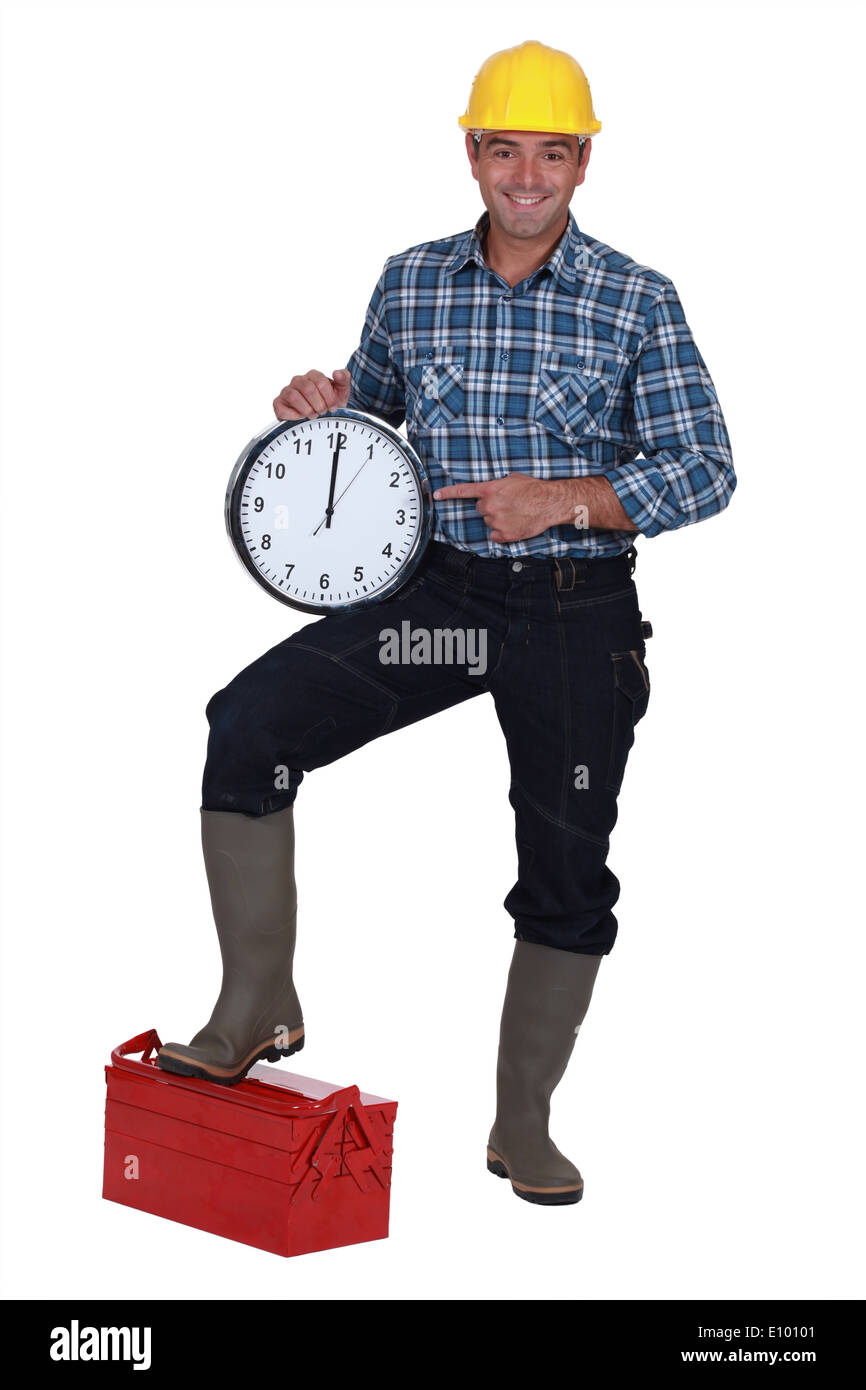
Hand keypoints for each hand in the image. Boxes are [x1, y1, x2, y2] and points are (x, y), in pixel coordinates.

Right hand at [274, 368, 350, 420]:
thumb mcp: (341, 392)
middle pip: (308, 389)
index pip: (321, 382)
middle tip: (322, 412)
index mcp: (313, 375)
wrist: (319, 419)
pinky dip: (294, 416)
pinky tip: (301, 418)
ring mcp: (287, 391)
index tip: (332, 407)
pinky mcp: (278, 403)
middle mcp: (298, 380)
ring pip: (294, 396)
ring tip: (312, 415)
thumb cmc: (329, 404)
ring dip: (307, 410)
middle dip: (319, 405)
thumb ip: (343, 380)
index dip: (329, 398)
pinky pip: (283, 408)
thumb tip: (336, 372)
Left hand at [433, 472, 565, 543]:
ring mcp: (496, 522)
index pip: (463, 491)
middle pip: (480, 509)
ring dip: (498, 519)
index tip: (437, 495)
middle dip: (490, 507)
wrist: (549, 502)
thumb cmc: (534, 489)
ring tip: (515, 513)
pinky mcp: (504, 535)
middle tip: (507, 504)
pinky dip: (503, 532)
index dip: (448, 493)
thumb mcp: (512, 479)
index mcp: (490, 490)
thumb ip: (496, 485)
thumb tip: (492, 490)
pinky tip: (515, 524)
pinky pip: (496, 535)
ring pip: (489, 522)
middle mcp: (490, 506)